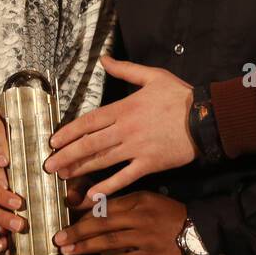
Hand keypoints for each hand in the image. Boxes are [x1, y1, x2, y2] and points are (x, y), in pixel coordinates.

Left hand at [44, 56, 195, 200]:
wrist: (206, 117)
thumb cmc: (180, 96)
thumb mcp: (153, 76)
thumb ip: (125, 69)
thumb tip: (104, 59)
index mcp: (124, 108)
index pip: (89, 121)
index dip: (69, 132)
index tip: (54, 141)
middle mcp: (126, 130)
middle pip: (90, 143)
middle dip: (67, 155)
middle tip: (48, 165)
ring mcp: (137, 149)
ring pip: (103, 160)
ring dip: (81, 169)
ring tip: (62, 177)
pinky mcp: (149, 164)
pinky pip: (125, 177)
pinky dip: (108, 186)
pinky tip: (93, 194)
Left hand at [52, 191, 187, 254]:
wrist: (200, 233)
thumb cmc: (171, 215)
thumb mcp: (150, 200)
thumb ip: (125, 203)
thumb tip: (94, 207)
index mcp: (138, 199)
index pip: (105, 206)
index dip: (83, 214)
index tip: (67, 220)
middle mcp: (139, 216)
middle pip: (101, 223)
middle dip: (77, 231)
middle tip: (58, 239)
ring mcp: (144, 238)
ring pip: (108, 242)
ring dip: (85, 247)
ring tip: (68, 252)